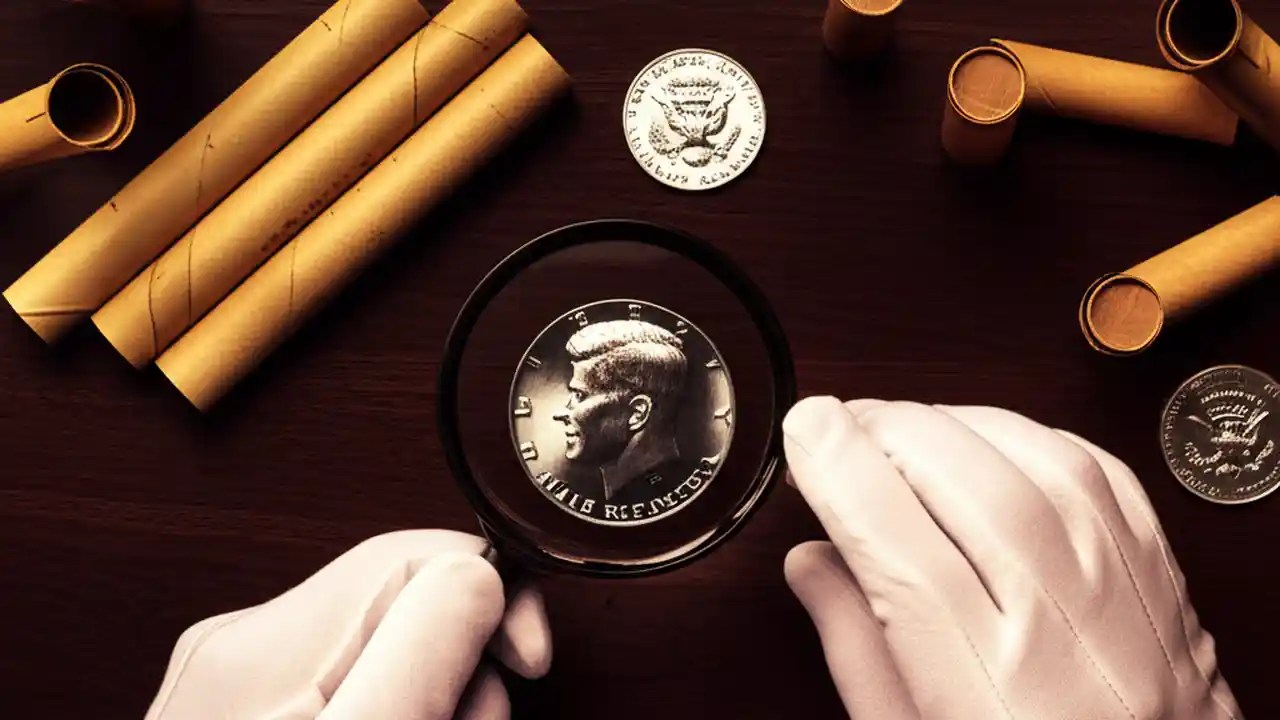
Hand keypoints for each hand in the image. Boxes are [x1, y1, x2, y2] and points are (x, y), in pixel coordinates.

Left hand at [145, 530, 550, 719]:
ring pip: (386, 647)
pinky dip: (401, 706)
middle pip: (403, 605)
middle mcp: (245, 649)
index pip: (412, 557)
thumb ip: (420, 654)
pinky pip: (355, 681)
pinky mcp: (256, 715)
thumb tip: (477, 570)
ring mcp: (246, 686)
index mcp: (263, 644)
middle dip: (464, 661)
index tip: (527, 657)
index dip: (492, 594)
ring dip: (439, 691)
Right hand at [782, 397, 1240, 719]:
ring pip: (1037, 462)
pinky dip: (1025, 438)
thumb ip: (857, 650)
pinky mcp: (1164, 576)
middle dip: (889, 431)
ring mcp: (1129, 602)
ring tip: (901, 434)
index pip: (906, 555)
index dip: (845, 473)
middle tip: (842, 430)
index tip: (806, 432)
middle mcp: (1071, 643)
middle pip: (973, 489)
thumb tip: (811, 558)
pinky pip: (1096, 469)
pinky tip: (982, 447)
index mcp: (990, 701)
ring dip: (951, 423)